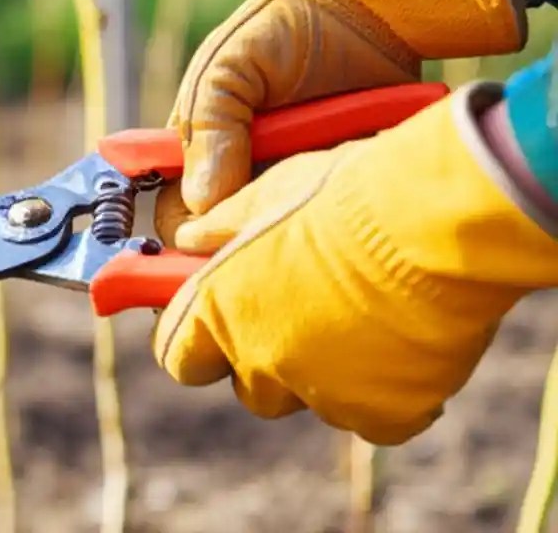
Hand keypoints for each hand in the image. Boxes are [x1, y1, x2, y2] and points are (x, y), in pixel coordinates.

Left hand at [150, 89, 557, 444]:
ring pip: (316, 401)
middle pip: (251, 388)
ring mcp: (323, 395)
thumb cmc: (344, 195)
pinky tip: (406, 346)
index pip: (181, 357)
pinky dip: (389, 393)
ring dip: (331, 375)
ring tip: (368, 318)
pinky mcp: (384, 413)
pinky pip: (377, 418)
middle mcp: (261, 363)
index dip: (198, 344)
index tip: (217, 328)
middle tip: (308, 315)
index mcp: (220, 313)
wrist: (429, 223)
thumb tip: (189, 239)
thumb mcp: (267, 194)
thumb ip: (221, 227)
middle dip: (271, 361)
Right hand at [154, 0, 528, 239]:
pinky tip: (345, 177)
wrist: (372, 8)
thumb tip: (201, 203)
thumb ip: (208, 128)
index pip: (177, 214)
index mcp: (200, 151)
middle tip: (272, 202)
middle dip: (245, 229)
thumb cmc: (285, 28)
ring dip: (294, 214)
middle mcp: (244, 176)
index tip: (210, 231)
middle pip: (229, 236)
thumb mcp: (228, 67)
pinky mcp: (338, 185)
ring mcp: (292, 184)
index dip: (187, 229)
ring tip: (315, 177)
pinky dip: (335, 205)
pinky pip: (330, 218)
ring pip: (280, 231)